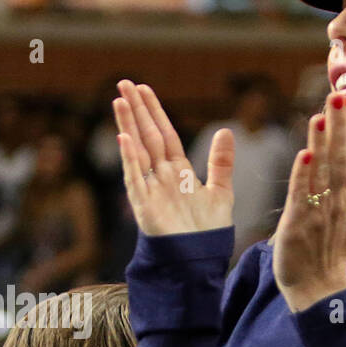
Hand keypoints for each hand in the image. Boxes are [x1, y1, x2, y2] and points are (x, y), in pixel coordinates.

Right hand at [113, 80, 233, 235]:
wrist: (199, 264)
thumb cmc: (207, 235)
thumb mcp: (221, 192)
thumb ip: (221, 163)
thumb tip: (225, 130)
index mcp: (178, 172)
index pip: (164, 134)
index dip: (155, 111)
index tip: (144, 89)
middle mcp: (161, 177)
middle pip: (147, 136)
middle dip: (137, 109)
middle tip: (124, 83)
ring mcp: (151, 190)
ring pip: (138, 151)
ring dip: (129, 125)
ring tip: (119, 100)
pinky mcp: (145, 207)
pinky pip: (136, 179)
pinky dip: (130, 159)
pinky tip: (124, 138)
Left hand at [272, 92, 345, 310]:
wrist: (318, 289)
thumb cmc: (327, 247)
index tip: (344, 102)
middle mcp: (339, 203)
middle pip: (341, 160)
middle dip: (339, 128)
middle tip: (336, 97)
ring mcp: (320, 214)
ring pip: (323, 174)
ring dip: (322, 145)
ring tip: (320, 117)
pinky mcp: (299, 226)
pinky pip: (302, 197)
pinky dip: (303, 176)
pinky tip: (303, 154)